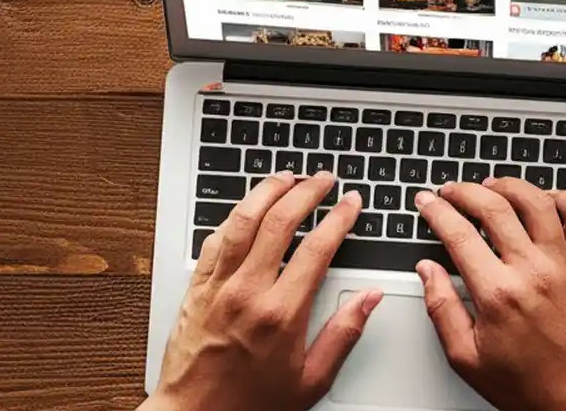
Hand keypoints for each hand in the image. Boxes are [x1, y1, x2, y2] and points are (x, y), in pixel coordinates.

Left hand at [141, 171, 381, 410]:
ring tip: (286, 177)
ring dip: (267, 191)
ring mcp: (217, 288)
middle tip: (324, 179)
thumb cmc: (250, 405)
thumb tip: (369, 299)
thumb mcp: (312, 380)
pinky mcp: (196, 289)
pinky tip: (247, 208)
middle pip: (279, 221)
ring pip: (242, 220)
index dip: (339, 218)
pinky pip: (214, 240)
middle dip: (307, 191)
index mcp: (281, 314)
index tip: (351, 204)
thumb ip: (344, 334)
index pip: (318, 248)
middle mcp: (247, 293)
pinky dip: (234, 216)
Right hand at [414, 177, 565, 410]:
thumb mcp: (467, 358)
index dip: (437, 211)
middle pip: (494, 208)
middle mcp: (532, 271)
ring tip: (492, 186)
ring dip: (510, 186)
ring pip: (537, 202)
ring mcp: (565, 265)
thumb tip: (427, 271)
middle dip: (466, 191)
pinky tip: (545, 199)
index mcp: (497, 294)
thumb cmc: (529, 386)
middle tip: (452, 190)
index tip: (428, 202)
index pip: (459, 234)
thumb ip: (442, 309)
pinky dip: (562, 198)